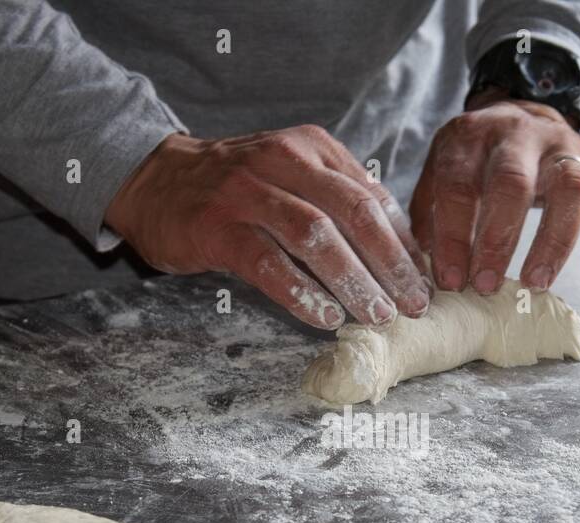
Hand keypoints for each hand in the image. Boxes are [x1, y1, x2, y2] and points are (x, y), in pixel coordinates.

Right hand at [106, 127, 430, 328]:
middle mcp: (283, 161)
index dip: (404, 242)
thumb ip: (339, 203)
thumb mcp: (293, 177)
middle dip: (390, 263)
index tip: (425, 280)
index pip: (372, 196)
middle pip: (353, 213)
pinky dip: (300, 293)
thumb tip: (400, 253)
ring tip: (377, 315)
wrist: (154, 181)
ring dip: (353, 281)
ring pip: (315, 237)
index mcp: (312, 148)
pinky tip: (325, 317)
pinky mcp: (218, 228)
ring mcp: (248, 193)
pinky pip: (268, 264)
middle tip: (413, 304)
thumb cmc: (238, 189)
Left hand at [409, 96, 579, 293]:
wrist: (520, 113)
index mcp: (472, 136)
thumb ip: (431, 213)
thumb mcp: (441, 170)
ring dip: (555, 241)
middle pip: (514, 183)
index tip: (451, 280)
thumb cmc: (474, 158)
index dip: (454, 236)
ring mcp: (565, 147)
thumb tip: (425, 270)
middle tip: (487, 286)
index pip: (459, 185)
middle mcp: (520, 135)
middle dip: (499, 240)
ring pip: (571, 188)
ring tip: (536, 283)